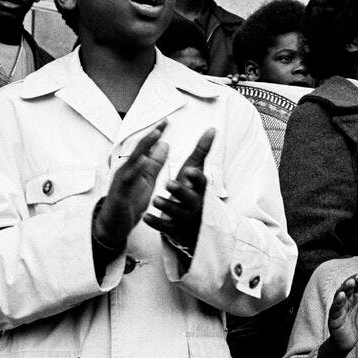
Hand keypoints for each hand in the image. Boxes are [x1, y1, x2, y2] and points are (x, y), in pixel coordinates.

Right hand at [94, 122, 168, 250]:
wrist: (115, 225)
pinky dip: (135, 168)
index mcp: (133, 166)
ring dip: (143, 147)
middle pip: (138, 149)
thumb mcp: (147, 180)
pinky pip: (127, 178)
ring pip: (132, 160)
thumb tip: (164, 145)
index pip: (144, 147)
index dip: (155, 134)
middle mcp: (125, 169)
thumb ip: (154, 164)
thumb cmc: (130, 201)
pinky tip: (143, 161)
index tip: (167, 122)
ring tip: (155, 135)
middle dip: (151, 135)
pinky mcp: (119, 192)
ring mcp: (121, 180)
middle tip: (164, 123)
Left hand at [144, 128, 214, 251]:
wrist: (194, 223)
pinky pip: (165, 227)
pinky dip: (156, 223)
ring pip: (176, 213)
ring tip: (155, 199)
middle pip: (189, 198)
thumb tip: (212, 129)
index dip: (196, 177)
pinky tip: (146, 217)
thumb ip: (202, 151)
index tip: (189, 171)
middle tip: (168, 183)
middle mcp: (194, 203)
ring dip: (166, 206)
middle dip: (179, 191)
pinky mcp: (174, 229)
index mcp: (198, 188)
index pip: (201, 182)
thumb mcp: (196, 171)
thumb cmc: (192, 190)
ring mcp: (184, 217)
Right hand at [327, 272, 357, 352]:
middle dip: (352, 281)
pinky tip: (341, 295)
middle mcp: (346, 299)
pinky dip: (337, 301)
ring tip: (350, 283)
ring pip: (339, 295)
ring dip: (344, 288)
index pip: (356, 284)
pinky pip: (334, 308)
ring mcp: (338, 308)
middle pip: (347, 287)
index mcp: (355, 296)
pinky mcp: (333, 317)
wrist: (349, 342)